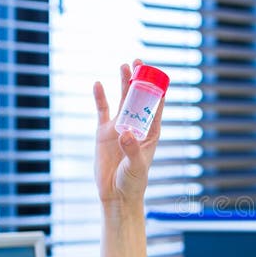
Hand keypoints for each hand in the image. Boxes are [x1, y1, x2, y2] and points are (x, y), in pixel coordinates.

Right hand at [93, 60, 164, 205]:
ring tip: (124, 66)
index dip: (157, 91)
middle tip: (139, 62)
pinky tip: (98, 84)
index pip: (156, 108)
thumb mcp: (135, 166)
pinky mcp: (104, 133)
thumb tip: (125, 133)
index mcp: (150, 133)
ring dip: (123, 84)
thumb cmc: (133, 182)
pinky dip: (100, 97)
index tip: (157, 75)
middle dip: (139, 80)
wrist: (115, 194)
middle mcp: (136, 127)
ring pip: (122, 101)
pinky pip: (102, 111)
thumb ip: (131, 150)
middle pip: (139, 99)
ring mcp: (119, 128)